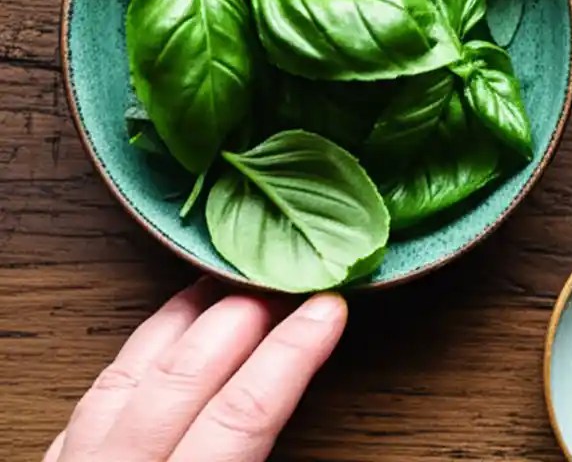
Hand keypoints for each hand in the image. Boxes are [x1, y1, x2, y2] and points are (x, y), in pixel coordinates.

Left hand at [45, 279, 346, 461]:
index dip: (291, 354)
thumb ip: (263, 461)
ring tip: (221, 285)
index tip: (329, 309)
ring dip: (181, 322)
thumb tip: (308, 412)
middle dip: (239, 318)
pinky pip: (92, 400)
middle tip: (284, 279)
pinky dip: (132, 359)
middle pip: (183, 377)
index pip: (242, 414)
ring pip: (128, 376)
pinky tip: (155, 342)